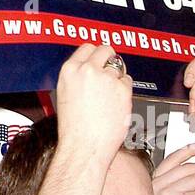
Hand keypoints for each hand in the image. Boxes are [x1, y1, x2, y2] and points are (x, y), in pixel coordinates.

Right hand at [54, 44, 132, 165]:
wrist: (84, 147)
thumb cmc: (74, 129)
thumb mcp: (65, 94)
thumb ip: (78, 78)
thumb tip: (91, 71)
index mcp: (70, 70)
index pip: (87, 48)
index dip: (95, 54)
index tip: (98, 60)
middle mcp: (88, 70)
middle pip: (105, 49)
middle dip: (109, 59)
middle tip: (108, 73)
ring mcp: (107, 78)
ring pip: (119, 66)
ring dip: (117, 77)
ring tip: (110, 96)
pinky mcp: (123, 89)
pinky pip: (128, 81)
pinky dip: (125, 90)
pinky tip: (116, 103)